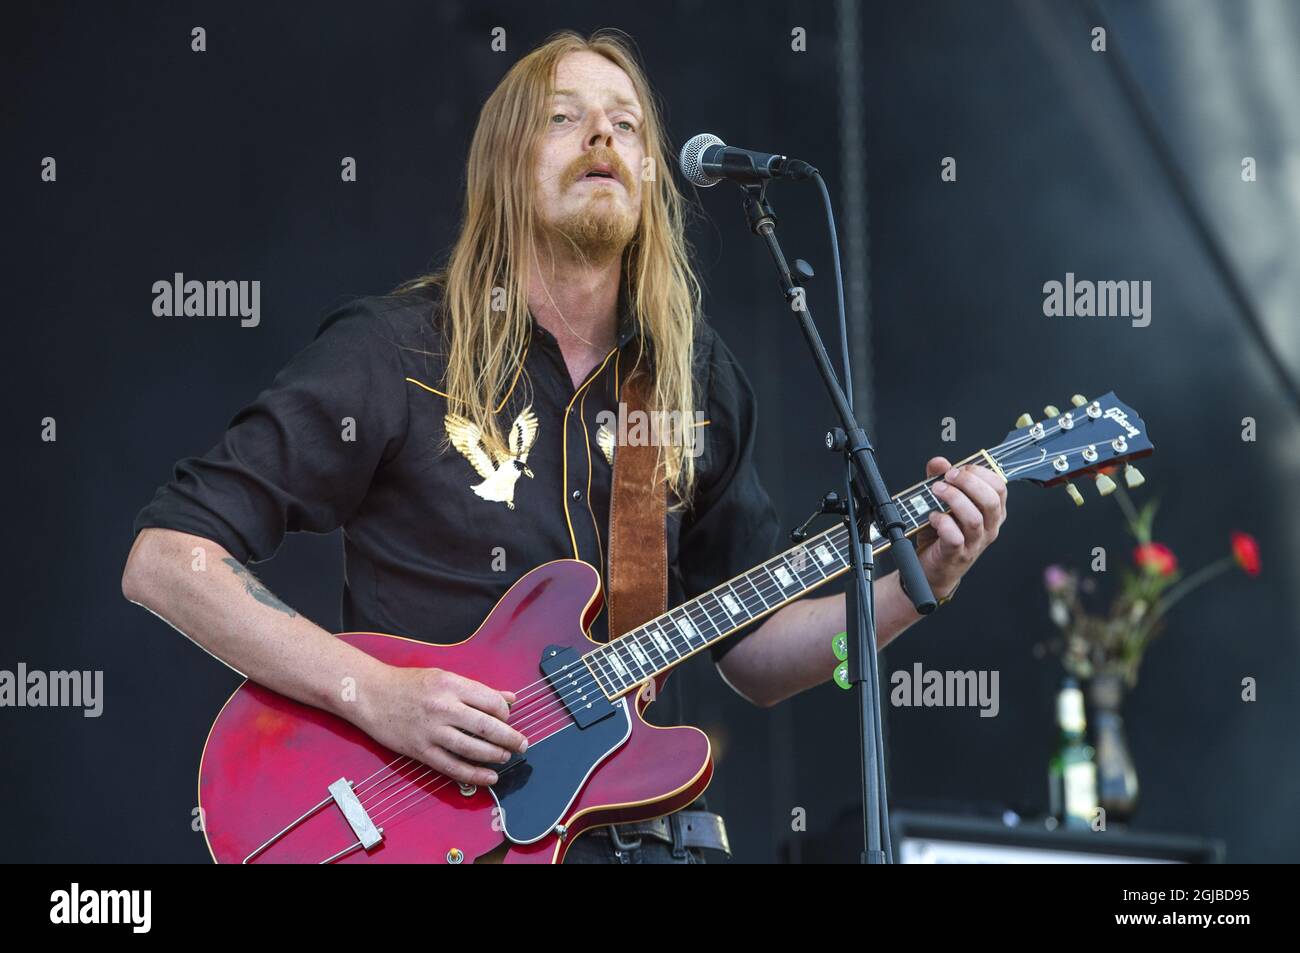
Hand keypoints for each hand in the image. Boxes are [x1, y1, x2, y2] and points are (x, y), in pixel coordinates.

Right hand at [361, 665, 527, 786]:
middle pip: (487, 726)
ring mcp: (431, 731)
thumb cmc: (408, 684)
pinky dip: (474, 774)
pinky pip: (452, 766)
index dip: (506, 713)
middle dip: (510, 738)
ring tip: (506, 757)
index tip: (508, 718)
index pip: (490, 701)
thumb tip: (510, 698)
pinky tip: (489, 777)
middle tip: (522, 744)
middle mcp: (443, 707)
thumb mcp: (445, 676)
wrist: (371, 695)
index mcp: (451, 685)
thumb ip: (478, 689)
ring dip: (495, 756)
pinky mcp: (421, 750)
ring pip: (472, 749)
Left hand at [915, 456, 1007, 598]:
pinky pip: (956, 537)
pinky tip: (933, 516)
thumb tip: (939, 462)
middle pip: (990, 500)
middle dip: (968, 482)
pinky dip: (943, 522)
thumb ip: (941, 480)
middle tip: (947, 477)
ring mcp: (975, 542)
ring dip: (954, 499)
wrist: (932, 568)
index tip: (959, 467)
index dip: (980, 472)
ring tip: (936, 491)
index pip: (999, 486)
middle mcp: (988, 527)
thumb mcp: (942, 503)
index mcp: (991, 512)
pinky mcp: (957, 554)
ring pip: (974, 518)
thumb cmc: (942, 535)